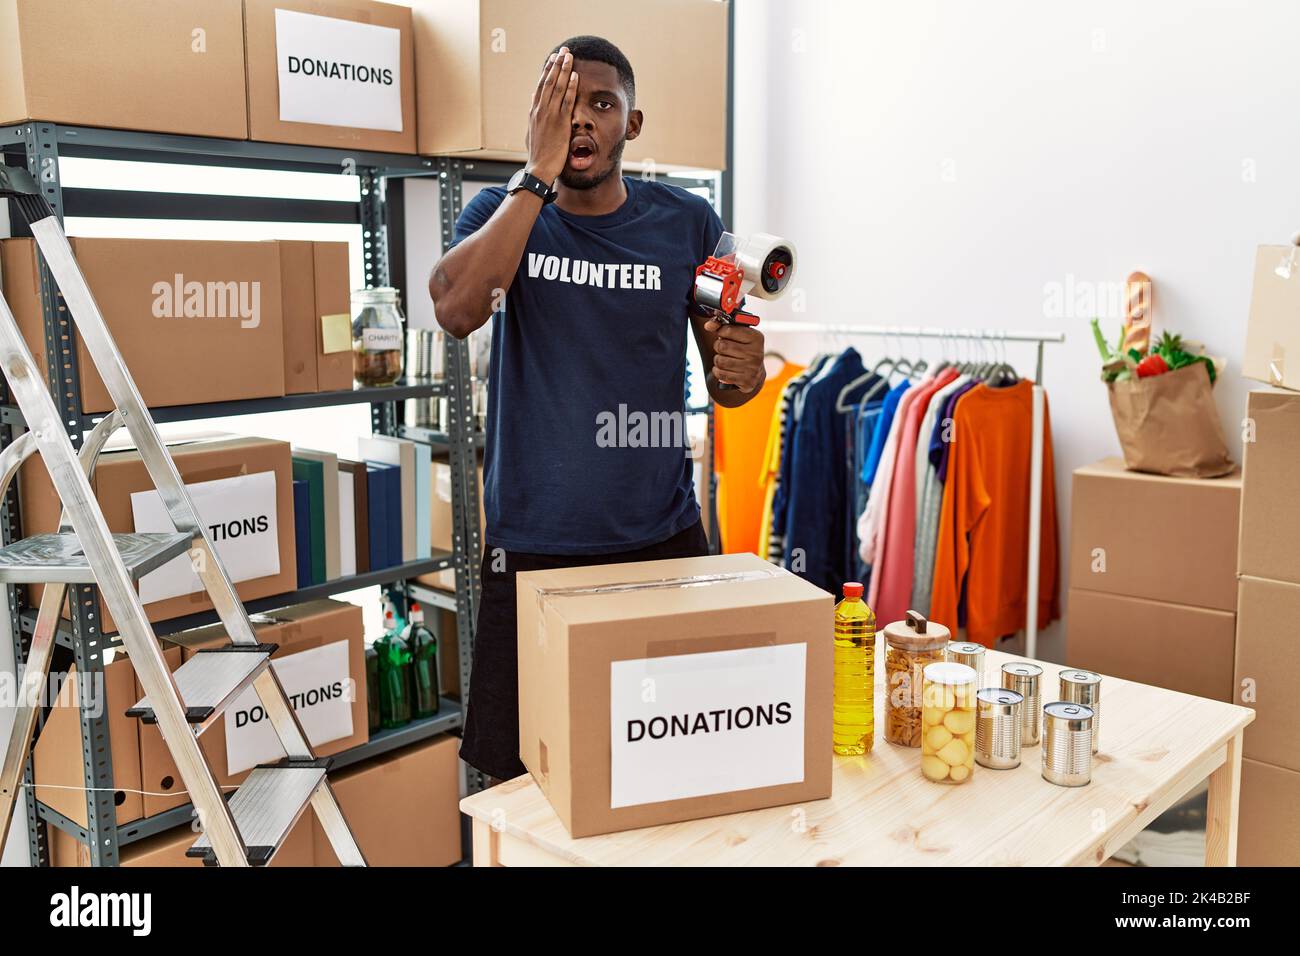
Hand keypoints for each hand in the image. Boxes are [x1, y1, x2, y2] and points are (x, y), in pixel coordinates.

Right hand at [526, 47, 578, 183]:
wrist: (538, 169)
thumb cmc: (537, 153)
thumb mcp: (531, 130)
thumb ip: (533, 114)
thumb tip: (532, 99)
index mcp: (534, 111)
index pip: (541, 86)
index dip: (547, 71)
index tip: (553, 59)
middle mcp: (540, 110)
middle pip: (548, 81)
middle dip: (556, 64)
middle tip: (563, 50)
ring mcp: (549, 116)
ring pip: (556, 87)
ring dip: (563, 69)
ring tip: (569, 55)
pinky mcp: (560, 123)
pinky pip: (566, 101)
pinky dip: (570, 87)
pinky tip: (575, 76)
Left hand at [705, 318, 766, 392]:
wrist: (755, 373)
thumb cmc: (744, 349)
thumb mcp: (739, 335)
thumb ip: (723, 326)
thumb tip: (709, 325)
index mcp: (756, 338)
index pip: (729, 330)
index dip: (721, 331)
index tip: (721, 333)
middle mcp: (756, 353)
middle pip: (722, 346)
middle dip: (718, 346)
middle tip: (723, 348)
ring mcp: (752, 368)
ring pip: (720, 361)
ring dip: (718, 359)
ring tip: (724, 358)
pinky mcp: (746, 381)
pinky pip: (721, 374)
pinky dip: (718, 371)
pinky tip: (724, 369)